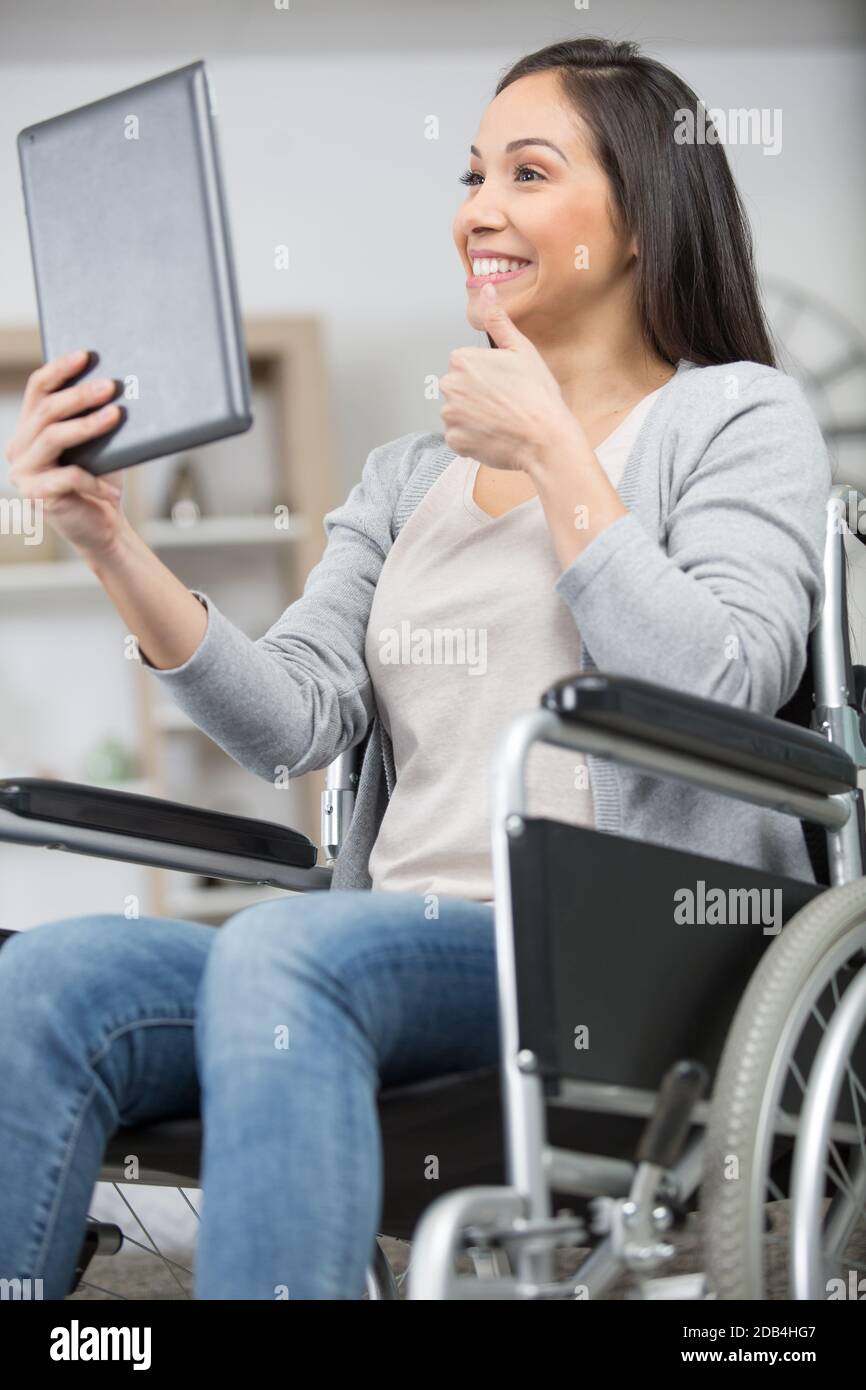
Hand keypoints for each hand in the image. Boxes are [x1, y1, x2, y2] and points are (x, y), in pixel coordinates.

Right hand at [4, 349, 125, 560]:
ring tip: (116, 415)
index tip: (85, 355)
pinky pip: (67, 478)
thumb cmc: (101, 482)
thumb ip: (93, 419)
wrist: (103, 529)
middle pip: (46, 411)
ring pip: (53, 437)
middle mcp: (19, 448)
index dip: (59, 369)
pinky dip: (94, 481)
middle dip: (79, 395)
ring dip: (88, 425)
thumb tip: (114, 386)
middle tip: (110, 386)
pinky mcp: (36, 496)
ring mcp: (23, 473)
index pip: (37, 389)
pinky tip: (114, 489)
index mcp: (29, 429)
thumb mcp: (97, 446)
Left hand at [440, 281, 576, 472]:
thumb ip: (497, 319)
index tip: (505, 383)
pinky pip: (460, 437)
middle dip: (476, 394)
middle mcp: (449, 385)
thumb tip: (486, 289)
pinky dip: (473, 438)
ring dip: (474, 417)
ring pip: (458, 413)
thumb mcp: (521, 349)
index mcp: (462, 359)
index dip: (487, 374)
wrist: (545, 439)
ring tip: (501, 419)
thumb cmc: (538, 395)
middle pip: (459, 388)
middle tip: (505, 402)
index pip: (465, 364)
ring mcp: (450, 415)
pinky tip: (495, 434)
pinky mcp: (454, 441)